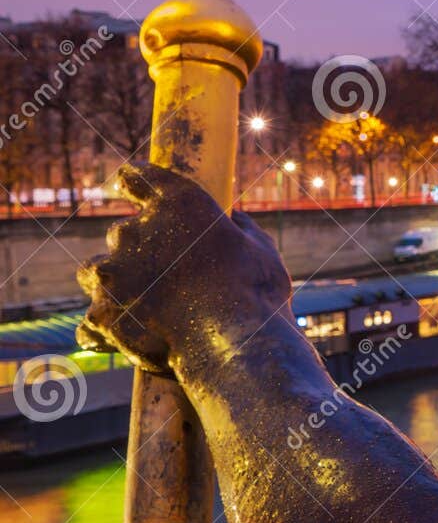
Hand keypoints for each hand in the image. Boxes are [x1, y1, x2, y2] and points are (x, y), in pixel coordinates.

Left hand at [76, 162, 291, 374]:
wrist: (235, 345)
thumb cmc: (255, 292)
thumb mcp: (261, 250)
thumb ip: (241, 229)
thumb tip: (235, 220)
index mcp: (176, 204)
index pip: (139, 177)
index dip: (134, 182)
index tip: (130, 185)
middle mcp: (135, 232)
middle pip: (122, 233)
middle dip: (139, 250)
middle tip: (166, 273)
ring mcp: (112, 274)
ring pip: (96, 272)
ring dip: (114, 283)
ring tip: (142, 304)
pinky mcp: (103, 315)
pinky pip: (91, 321)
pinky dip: (104, 327)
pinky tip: (120, 335)